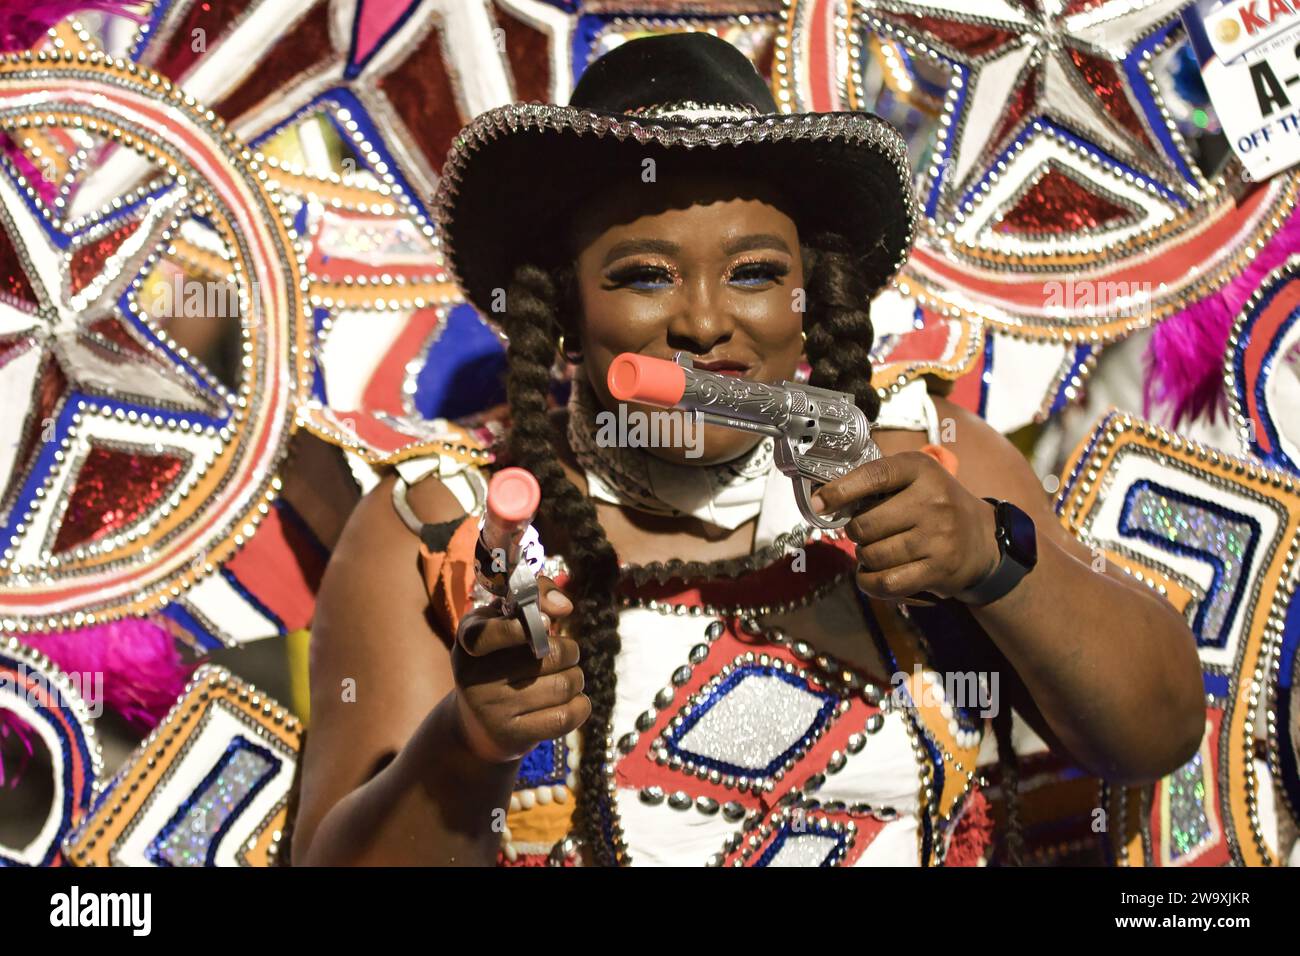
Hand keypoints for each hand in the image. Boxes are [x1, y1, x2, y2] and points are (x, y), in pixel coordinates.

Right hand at [450, 577, 590, 763]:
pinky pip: (565, 717)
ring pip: (563, 685)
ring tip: (568, 678)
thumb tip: (564, 606)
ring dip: (576, 678)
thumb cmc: (501, 659)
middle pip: (549, 655)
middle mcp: (472, 676)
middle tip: (566, 654)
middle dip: (569, 651)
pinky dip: (581, 706)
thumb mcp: (503, 621)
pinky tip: (575, 701)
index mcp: (468, 640)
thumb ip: (534, 596)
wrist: (478, 725)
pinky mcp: (510, 736)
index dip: (519, 628)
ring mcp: (489, 709)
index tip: (547, 625)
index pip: (488, 633)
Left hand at [812, 451, 1000, 601]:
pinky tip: (871, 575)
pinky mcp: (939, 569)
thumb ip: (876, 483)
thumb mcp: (915, 480)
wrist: (982, 539)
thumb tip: (823, 499)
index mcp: (921, 470)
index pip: (874, 476)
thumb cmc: (934, 505)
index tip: (818, 503)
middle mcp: (933, 501)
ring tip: (877, 550)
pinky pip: (886, 582)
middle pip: (865, 525)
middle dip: (856, 533)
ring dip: (865, 557)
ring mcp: (938, 536)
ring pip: (872, 556)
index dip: (840, 490)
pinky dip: (869, 582)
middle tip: (865, 532)